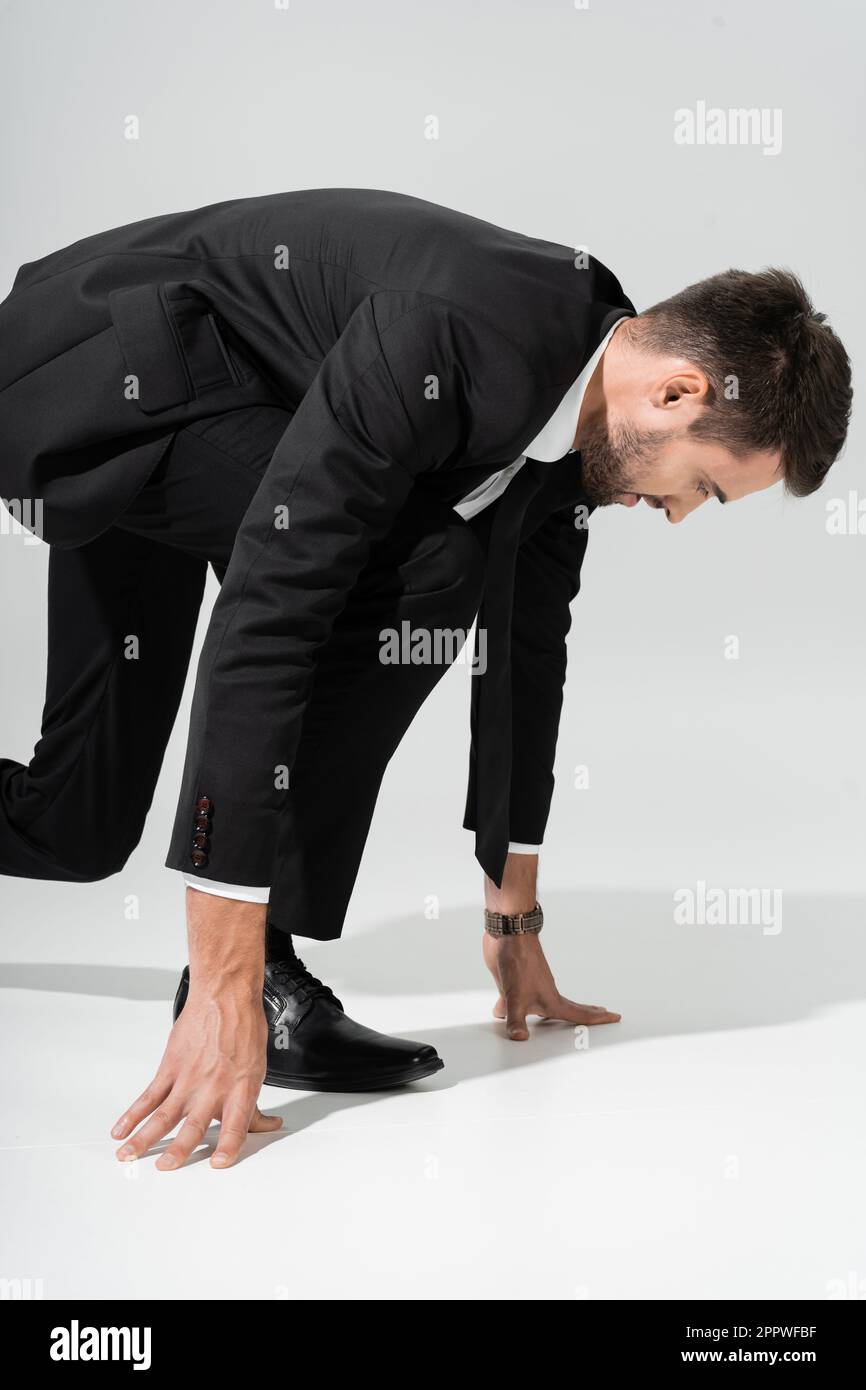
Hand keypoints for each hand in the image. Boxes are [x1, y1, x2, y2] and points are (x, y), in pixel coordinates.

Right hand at [112, 889, 279, 1169]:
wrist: (225, 997)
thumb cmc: (244, 1031)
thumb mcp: (257, 1069)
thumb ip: (252, 1103)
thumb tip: (264, 1125)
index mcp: (241, 1088)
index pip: (236, 1125)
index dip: (228, 1146)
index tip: (218, 1163)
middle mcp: (213, 1086)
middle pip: (194, 1125)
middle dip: (179, 1149)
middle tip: (166, 1167)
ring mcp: (189, 1078)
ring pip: (163, 1114)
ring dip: (144, 1138)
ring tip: (128, 1157)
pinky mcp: (171, 1067)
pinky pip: (149, 1095)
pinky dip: (133, 1114)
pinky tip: (120, 1129)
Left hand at [483, 931, 620, 1040]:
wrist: (508, 934)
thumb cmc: (518, 962)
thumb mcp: (515, 998)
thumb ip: (516, 1021)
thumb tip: (520, 1038)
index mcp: (551, 1000)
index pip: (580, 1013)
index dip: (598, 1018)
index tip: (615, 1016)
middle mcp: (544, 993)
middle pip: (569, 1007)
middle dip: (586, 1012)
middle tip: (602, 1013)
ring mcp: (530, 986)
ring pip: (544, 1004)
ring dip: (553, 1011)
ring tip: (557, 1016)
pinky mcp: (515, 981)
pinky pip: (520, 999)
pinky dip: (521, 1008)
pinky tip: (506, 1010)